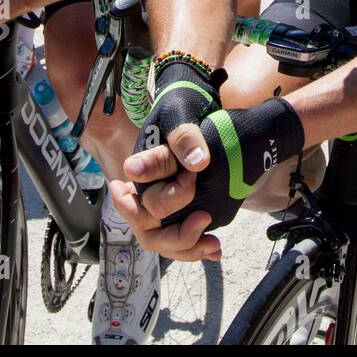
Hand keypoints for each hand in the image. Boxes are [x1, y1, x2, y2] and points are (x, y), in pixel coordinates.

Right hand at [114, 97, 306, 259]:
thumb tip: (197, 163)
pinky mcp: (180, 209)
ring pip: (161, 240)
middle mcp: (147, 191)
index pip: (140, 199)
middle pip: (146, 229)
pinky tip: (216, 248)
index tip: (194, 182)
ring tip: (213, 243)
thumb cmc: (182, 107)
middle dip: (176, 234)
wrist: (198, 107)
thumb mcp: (181, 116)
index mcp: (141, 171)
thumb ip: (185, 138)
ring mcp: (162, 202)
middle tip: (204, 218)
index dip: (165, 199)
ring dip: (186, 247)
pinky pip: (179, 238)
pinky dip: (196, 247)